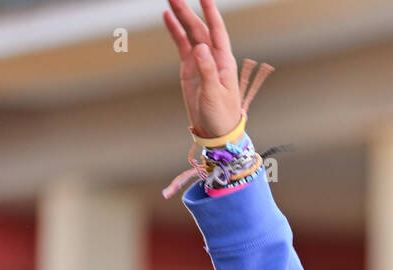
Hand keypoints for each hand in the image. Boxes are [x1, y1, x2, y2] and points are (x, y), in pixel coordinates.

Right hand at [164, 0, 241, 138]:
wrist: (216, 133)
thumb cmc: (221, 116)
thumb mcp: (214, 94)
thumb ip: (208, 70)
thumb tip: (201, 47)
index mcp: (223, 62)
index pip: (217, 31)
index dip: (211, 12)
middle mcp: (213, 58)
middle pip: (200, 28)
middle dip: (188, 11)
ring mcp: (201, 62)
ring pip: (190, 34)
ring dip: (181, 17)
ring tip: (170, 0)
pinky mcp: (190, 68)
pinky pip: (182, 45)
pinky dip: (175, 31)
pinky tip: (168, 17)